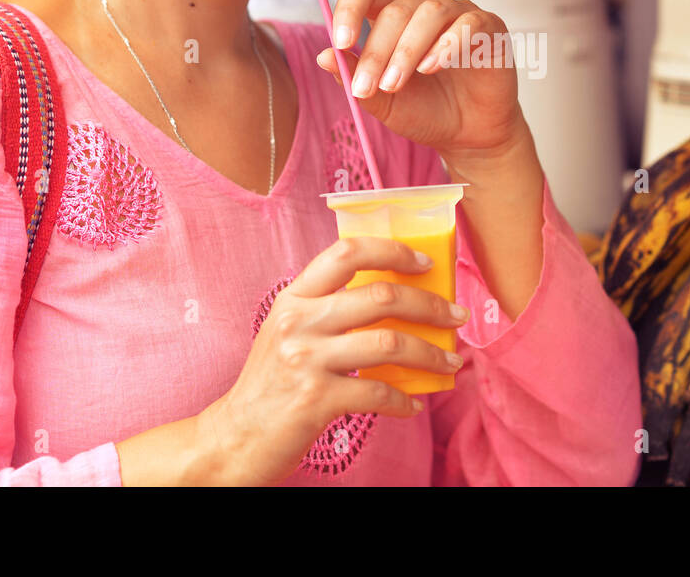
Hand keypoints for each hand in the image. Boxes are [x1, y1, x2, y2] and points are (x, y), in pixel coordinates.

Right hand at [196, 236, 469, 485]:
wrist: (234, 438)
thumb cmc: (271, 384)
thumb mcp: (289, 333)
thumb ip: (328, 312)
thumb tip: (397, 302)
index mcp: (293, 297)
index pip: (346, 253)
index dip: (392, 251)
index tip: (425, 263)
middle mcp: (298, 322)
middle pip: (381, 296)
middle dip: (430, 306)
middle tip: (456, 317)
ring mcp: (306, 360)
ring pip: (389, 344)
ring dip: (430, 354)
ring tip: (450, 363)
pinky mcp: (316, 399)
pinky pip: (378, 393)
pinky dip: (404, 400)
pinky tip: (413, 405)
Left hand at [314, 0, 526, 160]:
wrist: (467, 135)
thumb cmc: (425, 112)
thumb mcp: (382, 101)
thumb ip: (355, 78)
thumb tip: (323, 57)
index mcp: (392, 16)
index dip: (348, 9)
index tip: (339, 42)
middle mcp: (424, 6)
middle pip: (394, 10)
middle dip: (376, 51)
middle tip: (369, 87)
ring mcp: (458, 12)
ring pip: (429, 13)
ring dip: (407, 50)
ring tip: (396, 83)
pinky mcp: (488, 25)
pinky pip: (466, 23)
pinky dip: (446, 45)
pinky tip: (431, 68)